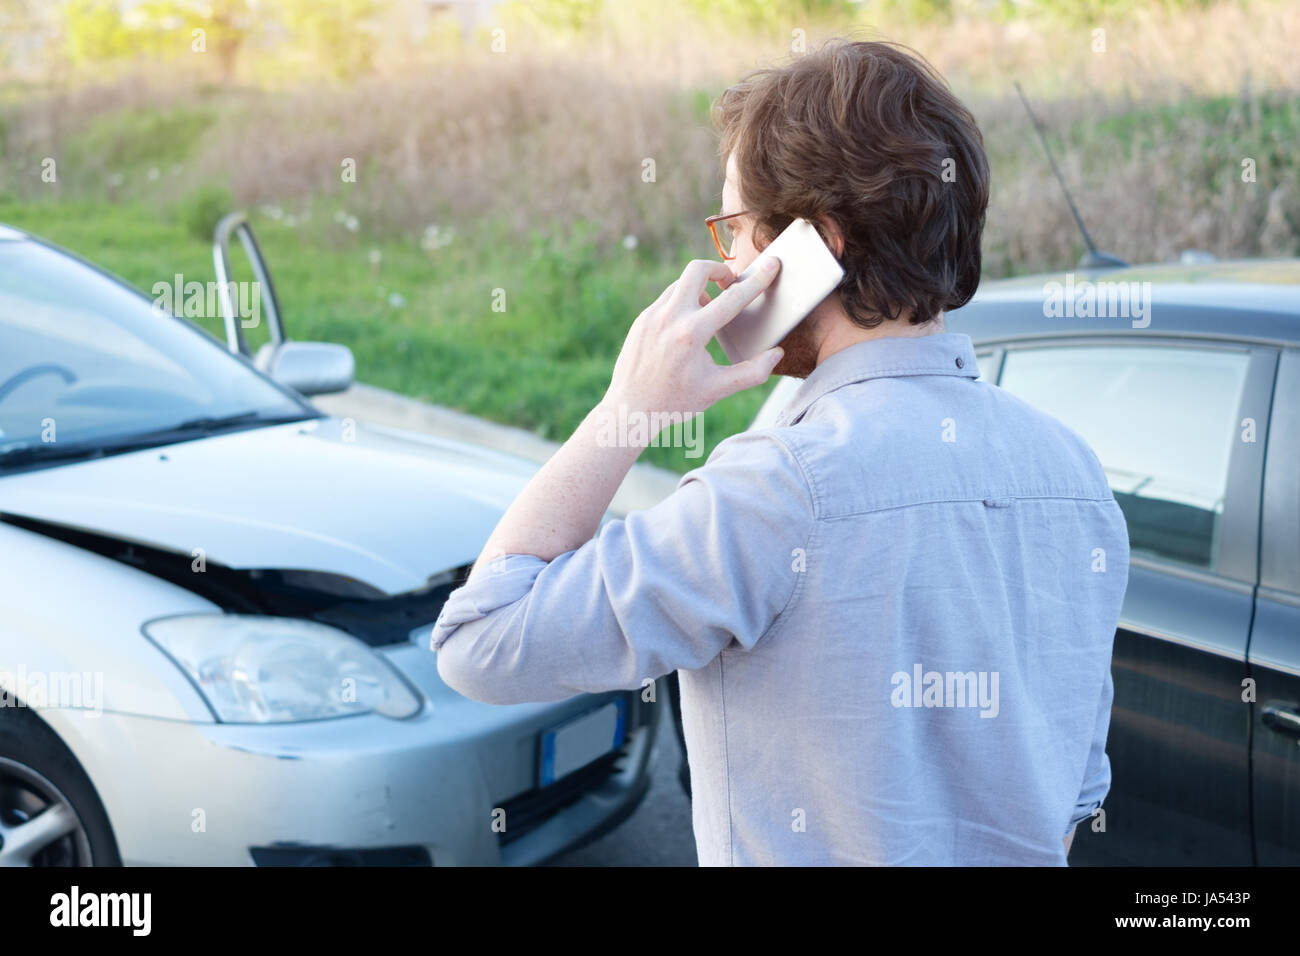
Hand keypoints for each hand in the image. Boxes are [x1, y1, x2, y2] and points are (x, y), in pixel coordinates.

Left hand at [603, 257, 783, 422]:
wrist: (630, 409)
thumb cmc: (675, 402)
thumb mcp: (718, 390)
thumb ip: (752, 373)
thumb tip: (776, 354)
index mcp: (692, 333)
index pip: (732, 298)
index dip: (756, 280)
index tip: (770, 265)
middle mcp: (670, 318)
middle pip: (698, 269)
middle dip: (720, 270)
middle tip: (731, 283)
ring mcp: (652, 316)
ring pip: (681, 283)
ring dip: (700, 288)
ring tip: (711, 311)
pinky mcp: (642, 320)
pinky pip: (667, 299)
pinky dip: (683, 303)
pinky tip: (689, 324)